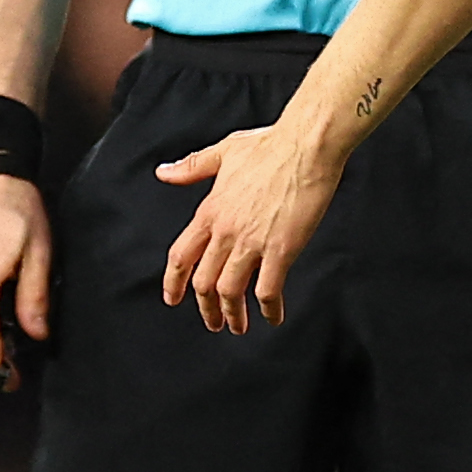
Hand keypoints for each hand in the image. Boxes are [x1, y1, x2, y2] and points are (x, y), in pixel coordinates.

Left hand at [153, 118, 350, 333]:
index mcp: (210, 211)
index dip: (174, 282)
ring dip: (232, 314)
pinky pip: (268, 289)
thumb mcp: (223, 153)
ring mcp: (252, 242)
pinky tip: (274, 316)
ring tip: (238, 326)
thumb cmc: (271, 145)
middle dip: (206, 308)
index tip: (173, 298)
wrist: (307, 145)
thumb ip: (192, 168)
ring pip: (230, 291)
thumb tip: (164, 173)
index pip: (181, 256)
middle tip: (213, 322)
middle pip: (204, 281)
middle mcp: (225, 231)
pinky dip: (269, 308)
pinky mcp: (281, 249)